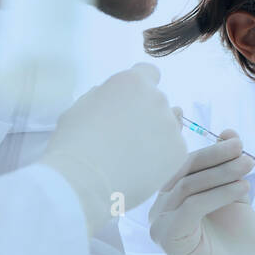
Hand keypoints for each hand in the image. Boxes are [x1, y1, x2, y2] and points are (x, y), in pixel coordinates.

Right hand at [41, 63, 186, 234]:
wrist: (83, 182)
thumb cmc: (74, 143)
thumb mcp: (81, 107)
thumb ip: (105, 96)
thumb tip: (117, 99)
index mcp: (132, 82)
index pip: (149, 73)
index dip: (140, 88)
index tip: (132, 101)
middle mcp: (157, 99)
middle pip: (157, 102)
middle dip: (145, 114)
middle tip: (125, 136)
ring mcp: (171, 125)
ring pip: (169, 125)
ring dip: (157, 134)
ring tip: (133, 154)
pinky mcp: (180, 150)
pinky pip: (174, 148)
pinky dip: (162, 156)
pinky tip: (142, 167)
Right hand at [147, 129, 254, 254]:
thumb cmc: (238, 242)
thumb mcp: (236, 197)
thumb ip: (229, 168)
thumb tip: (228, 132)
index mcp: (173, 196)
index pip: (187, 164)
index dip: (208, 148)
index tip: (235, 137)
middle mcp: (160, 208)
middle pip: (186, 170)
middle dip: (218, 156)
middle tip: (245, 151)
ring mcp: (160, 223)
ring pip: (189, 186)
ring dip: (222, 173)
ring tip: (249, 167)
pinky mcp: (168, 236)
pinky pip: (191, 206)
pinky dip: (219, 193)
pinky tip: (242, 189)